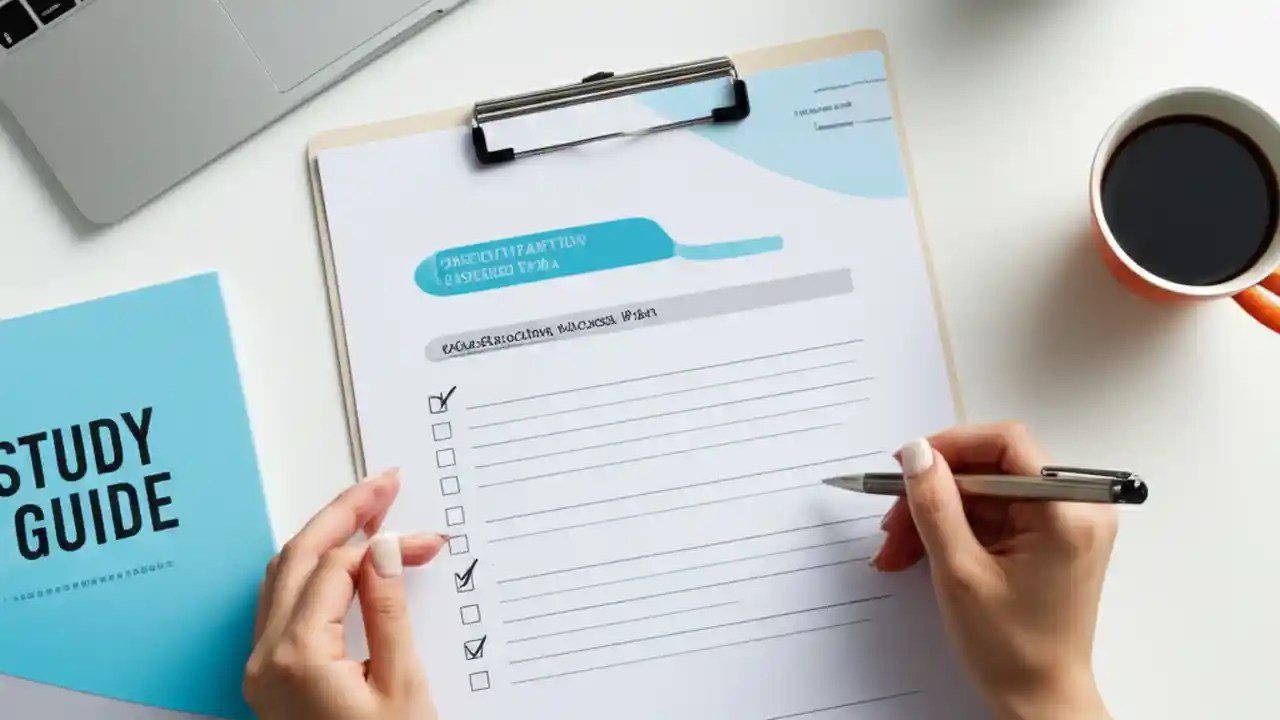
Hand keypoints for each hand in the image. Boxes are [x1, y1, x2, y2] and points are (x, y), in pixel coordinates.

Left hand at [244, 470, 444, 719]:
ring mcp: (262, 670)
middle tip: (385, 485)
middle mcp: (266, 657)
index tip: (424, 536)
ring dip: (326, 539)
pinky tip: (346, 562)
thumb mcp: (402, 687)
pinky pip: (284, 605)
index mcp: (297, 655)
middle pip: (298, 557)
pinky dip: (316, 572)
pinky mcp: (271, 680)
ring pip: (285, 576)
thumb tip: (384, 548)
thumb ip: (390, 610)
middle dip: (343, 514)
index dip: (383, 542)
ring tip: (370, 513)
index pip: (338, 567)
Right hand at [873, 424, 1115, 719]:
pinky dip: (952, 531)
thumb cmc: (1014, 650)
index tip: (910, 463)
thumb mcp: (960, 572)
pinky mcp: (1046, 540)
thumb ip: (935, 505)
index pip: (1008, 444)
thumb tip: (917, 453)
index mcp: (1068, 512)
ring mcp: (1061, 525)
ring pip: (982, 495)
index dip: (952, 446)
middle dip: (934, 493)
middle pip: (989, 470)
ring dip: (934, 516)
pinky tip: (919, 553)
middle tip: (892, 520)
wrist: (1039, 702)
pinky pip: (990, 517)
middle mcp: (1075, 509)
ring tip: (898, 550)